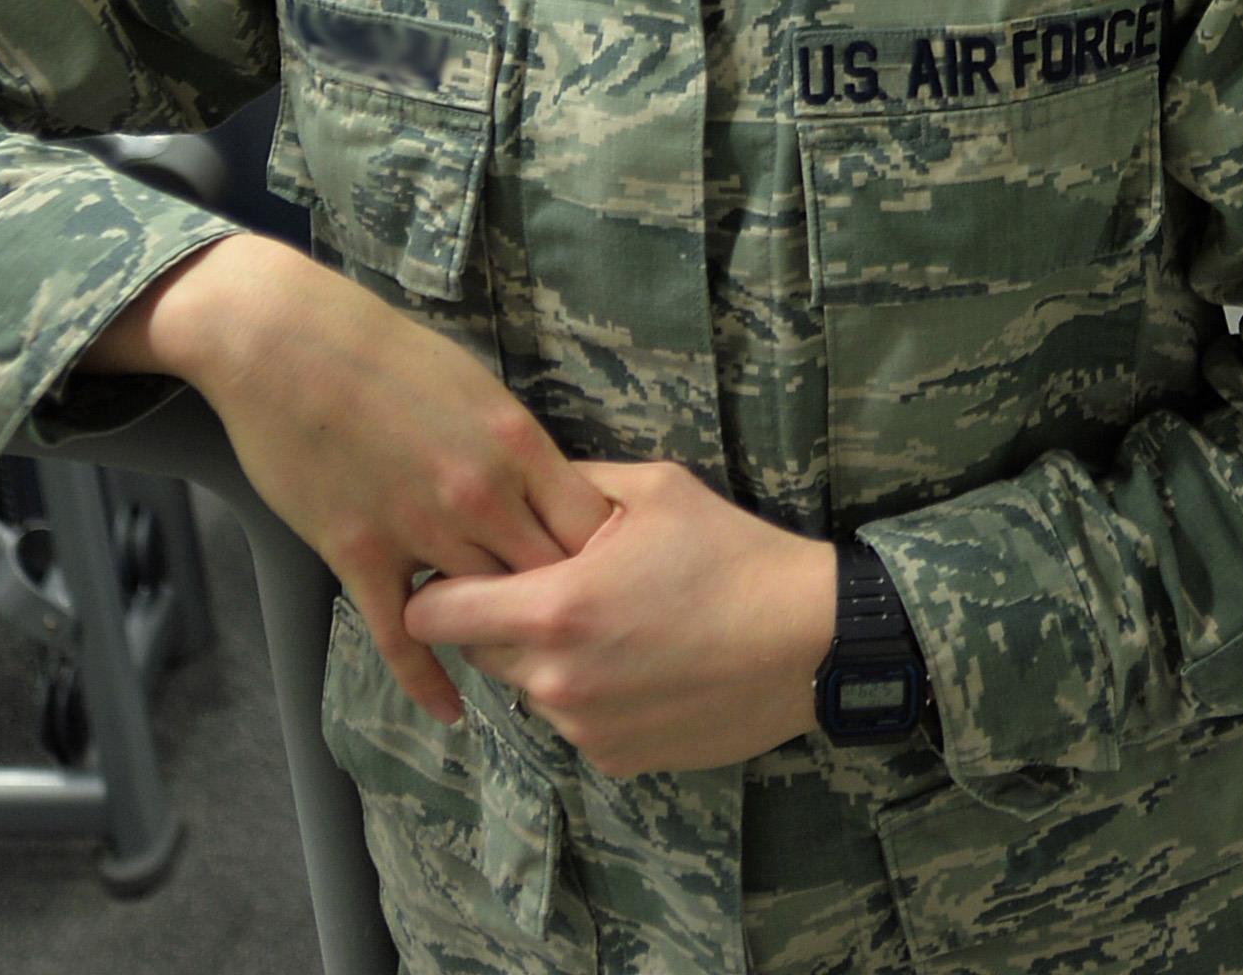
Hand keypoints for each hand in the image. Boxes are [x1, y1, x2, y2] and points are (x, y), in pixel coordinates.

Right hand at [89, 233, 605, 721]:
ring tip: (526, 670)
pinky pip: (404, 636)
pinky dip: (430, 680)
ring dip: (504, 641)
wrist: (282, 342)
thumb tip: (549, 486)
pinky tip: (452, 708)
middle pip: (550, 580)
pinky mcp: (359, 554)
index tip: (615, 587)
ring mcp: (419, 529)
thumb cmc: (381, 351)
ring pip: (485, 612)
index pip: (591, 528)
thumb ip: (515, 444)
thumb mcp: (475, 385)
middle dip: (568, 614)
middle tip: (581, 643)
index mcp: (517, 444)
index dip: (608, 565)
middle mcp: (480, 494)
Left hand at [398, 460, 839, 779]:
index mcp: (552, 609)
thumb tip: (515, 483)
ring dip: (548, 660)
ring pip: (527, 688)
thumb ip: (570, 483)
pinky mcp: (615, 759)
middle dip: (500, 619)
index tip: (468, 570)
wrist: (810, 642)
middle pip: (477, 652)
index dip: (439, 589)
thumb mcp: (653, 490)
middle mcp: (555, 680)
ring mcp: (583, 728)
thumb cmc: (733, 556)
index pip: (432, 614)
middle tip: (561, 588)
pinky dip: (591, 696)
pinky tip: (643, 665)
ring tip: (617, 627)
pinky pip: (574, 722)